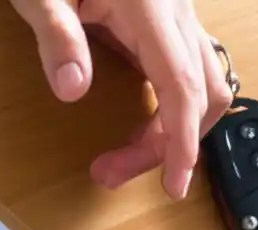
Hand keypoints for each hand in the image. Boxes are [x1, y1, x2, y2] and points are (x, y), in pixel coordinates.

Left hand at [10, 0, 233, 198]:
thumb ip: (57, 38)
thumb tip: (72, 89)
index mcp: (151, 8)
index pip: (181, 86)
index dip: (181, 141)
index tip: (174, 184)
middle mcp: (176, 13)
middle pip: (200, 93)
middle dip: (166, 145)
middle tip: (109, 174)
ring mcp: (176, 18)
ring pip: (198, 84)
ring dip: (169, 131)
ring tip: (116, 161)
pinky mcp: (165, 23)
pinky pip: (182, 73)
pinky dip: (166, 109)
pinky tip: (135, 127)